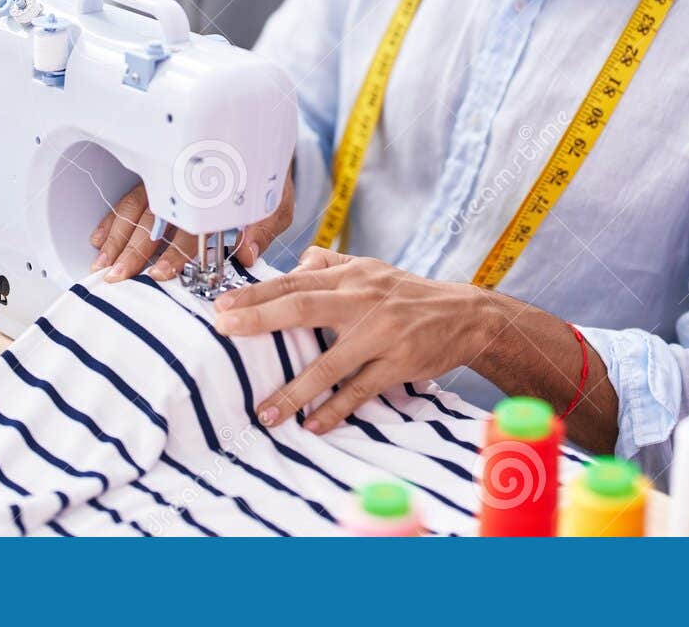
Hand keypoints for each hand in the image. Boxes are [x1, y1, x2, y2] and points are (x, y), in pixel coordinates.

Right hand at [89, 164, 294, 282]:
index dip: (176, 254)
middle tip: (117, 275)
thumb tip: (247, 256)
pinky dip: (111, 219)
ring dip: (116, 238)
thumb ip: (263, 230)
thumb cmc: (266, 183)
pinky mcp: (156, 178)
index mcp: (216, 197)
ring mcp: (168, 182)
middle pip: (155, 221)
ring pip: (136, 210)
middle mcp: (186, 189)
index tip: (160, 274)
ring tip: (101, 263)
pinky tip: (98, 238)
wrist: (258, 143)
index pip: (192, 229)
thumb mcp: (277, 205)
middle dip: (134, 250)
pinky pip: (128, 198)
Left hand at [212, 248, 490, 433]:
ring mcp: (381, 334)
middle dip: (260, 319)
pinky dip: (336, 411)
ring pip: (330, 363)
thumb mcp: (371, 268)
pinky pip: (361, 391)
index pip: (295, 282)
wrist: (466, 315)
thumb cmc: (408, 294)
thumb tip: (296, 263)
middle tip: (223, 331)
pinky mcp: (399, 364)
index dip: (257, 293)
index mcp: (351, 277)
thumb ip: (331, 264)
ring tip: (265, 413)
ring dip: (294, 390)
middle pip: (303, 307)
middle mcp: (362, 301)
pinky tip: (313, 426)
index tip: (222, 306)